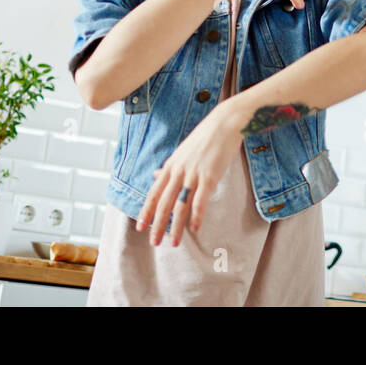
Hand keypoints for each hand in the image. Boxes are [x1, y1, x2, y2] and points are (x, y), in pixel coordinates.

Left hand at [134, 103, 242, 245]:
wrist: (225, 122)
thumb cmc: (206, 136)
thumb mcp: (183, 151)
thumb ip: (170, 166)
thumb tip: (155, 175)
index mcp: (171, 165)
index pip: (154, 193)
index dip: (146, 211)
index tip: (140, 227)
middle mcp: (179, 171)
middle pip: (164, 202)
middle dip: (158, 224)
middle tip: (154, 242)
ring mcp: (194, 174)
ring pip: (180, 205)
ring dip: (176, 226)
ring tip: (173, 242)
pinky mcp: (210, 176)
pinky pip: (201, 200)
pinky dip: (197, 215)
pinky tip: (195, 228)